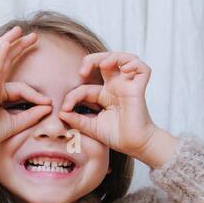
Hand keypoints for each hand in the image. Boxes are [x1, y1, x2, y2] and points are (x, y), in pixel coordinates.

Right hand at [0, 26, 51, 164]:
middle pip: (6, 60)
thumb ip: (31, 115)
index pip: (21, 87)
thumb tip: (49, 107)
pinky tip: (7, 43)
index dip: (36, 95)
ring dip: (8, 41)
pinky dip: (1, 53)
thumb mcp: (16, 123)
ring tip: (18, 30)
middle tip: (33, 36)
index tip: (48, 103)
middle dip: (19, 46)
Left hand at [58, 52, 175, 168]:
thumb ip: (76, 120)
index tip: (65, 109)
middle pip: (105, 61)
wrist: (134, 146)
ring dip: (112, 56)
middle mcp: (116, 87)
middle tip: (82, 71)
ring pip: (123, 59)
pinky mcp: (138, 89)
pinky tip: (125, 69)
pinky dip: (134, 63)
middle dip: (92, 60)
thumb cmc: (116, 136)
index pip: (85, 87)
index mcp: (104, 95)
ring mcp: (127, 86)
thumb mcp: (91, 127)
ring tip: (103, 64)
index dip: (72, 96)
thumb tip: (61, 112)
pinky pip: (142, 69)